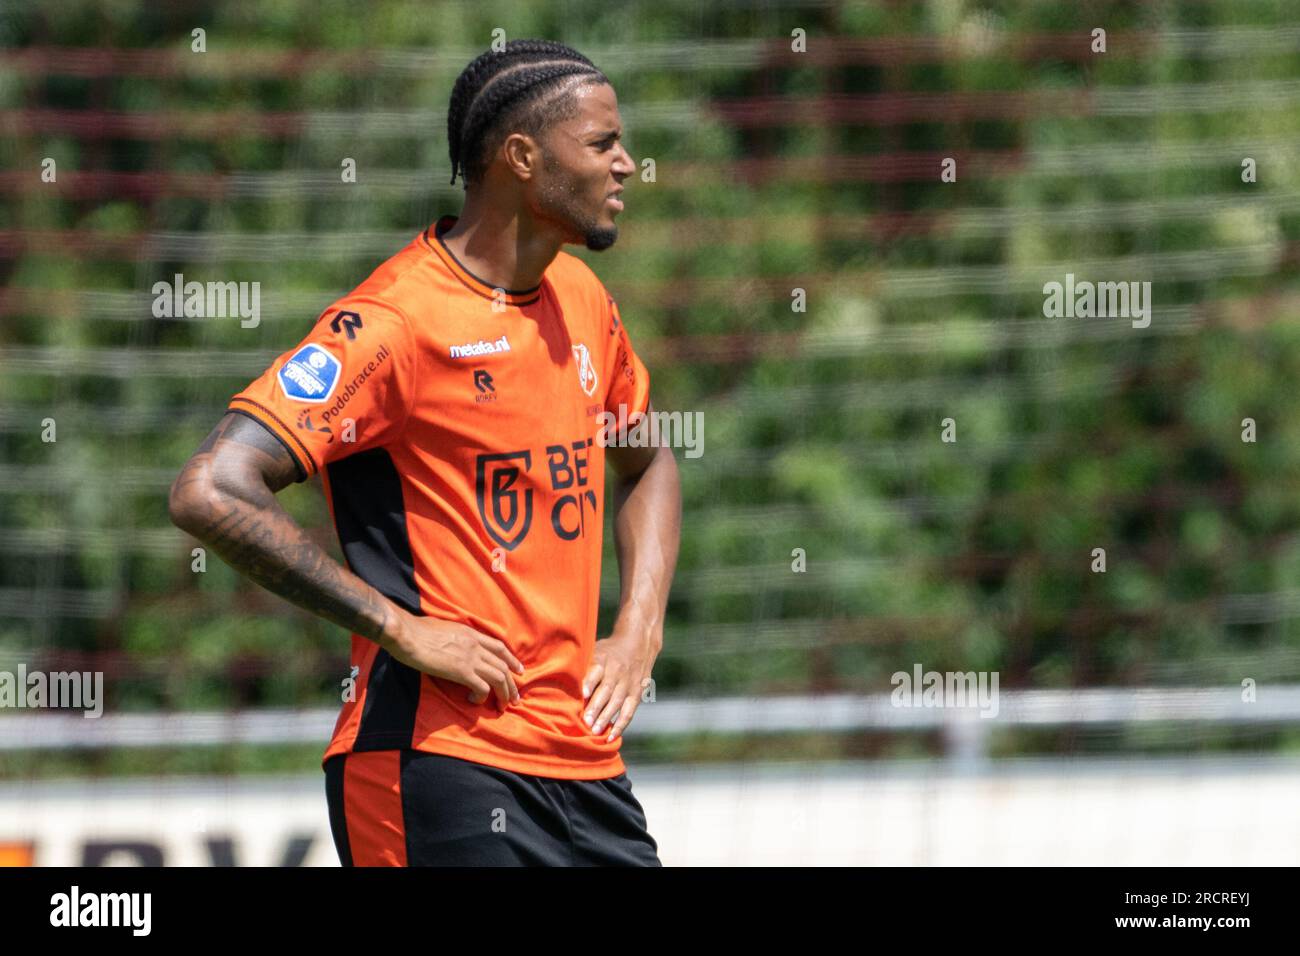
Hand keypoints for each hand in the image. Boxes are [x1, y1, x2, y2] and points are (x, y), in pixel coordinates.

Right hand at [381, 611, 522, 709]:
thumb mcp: (444, 627)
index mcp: (471, 634)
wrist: (407, 634)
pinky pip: (482, 687)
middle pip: (503, 666)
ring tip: (503, 705)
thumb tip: (452, 644)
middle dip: (512, 684)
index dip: (512, 660)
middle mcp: (475, 645)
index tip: (519, 671)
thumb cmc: (417, 630)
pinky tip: (473, 700)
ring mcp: (470, 658)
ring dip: (504, 694)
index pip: (499, 648)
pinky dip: (482, 696)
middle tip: (515, 698)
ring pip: (499, 678)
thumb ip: (454, 637)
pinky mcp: (461, 672)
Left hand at [581, 631, 658, 740]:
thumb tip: (565, 683)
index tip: (583, 693)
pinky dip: (621, 725)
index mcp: (604, 659)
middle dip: (596, 706)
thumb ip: (585, 666)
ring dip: (606, 718)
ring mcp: (629, 683)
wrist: (639, 643)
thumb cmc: (609, 651)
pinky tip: (611, 736)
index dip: (590, 682)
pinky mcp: (637, 693)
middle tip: (585, 721)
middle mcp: (618, 671)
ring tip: (594, 731)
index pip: (597, 671)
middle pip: (607, 690)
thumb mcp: (596, 650)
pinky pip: (629, 712)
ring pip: (617, 702)